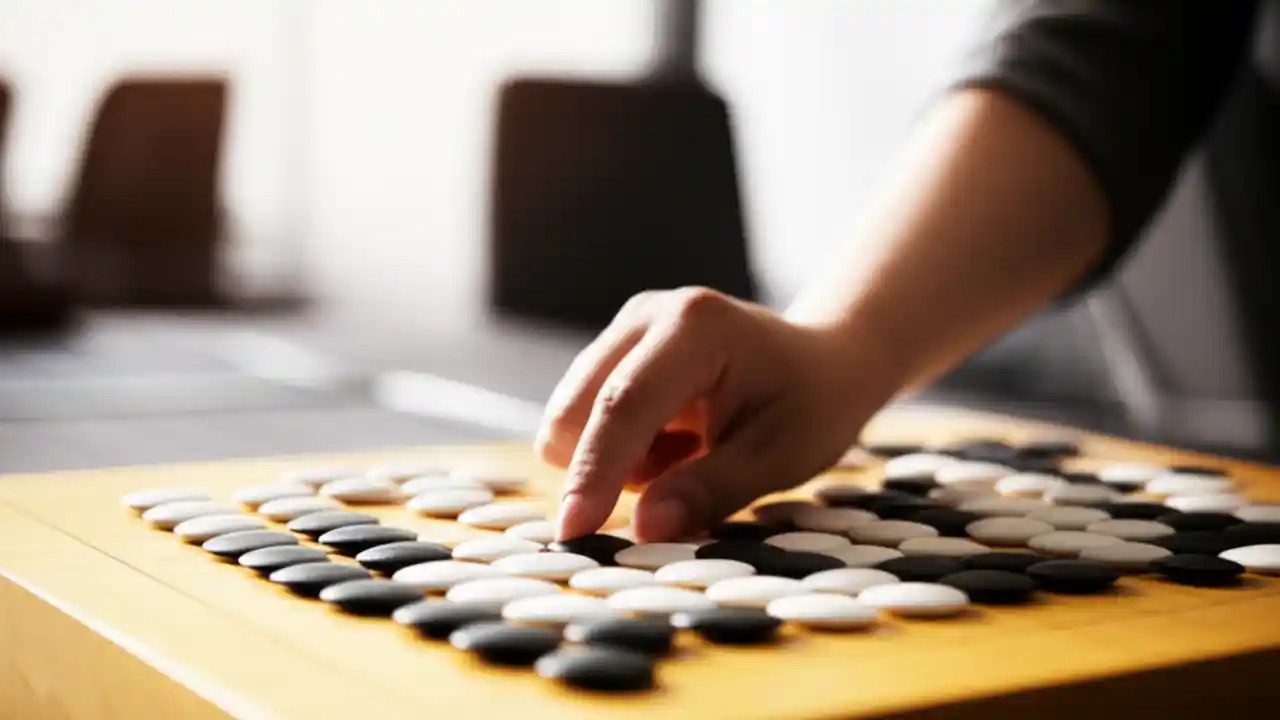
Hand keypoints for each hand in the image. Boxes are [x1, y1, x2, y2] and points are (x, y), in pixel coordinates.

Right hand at [538, 287, 880, 541]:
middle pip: (576, 410)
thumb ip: (710, 491)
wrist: (822, 360)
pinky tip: (672, 437)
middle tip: (682, 476)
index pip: (625, 405)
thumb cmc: (811, 405)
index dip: (595, 471)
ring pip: (569, 419)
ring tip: (685, 451)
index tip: (575, 531)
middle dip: (604, 469)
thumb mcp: (779, 458)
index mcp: (696, 328)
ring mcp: (626, 327)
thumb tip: (644, 528)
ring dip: (615, 460)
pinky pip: (582, 417)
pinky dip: (618, 447)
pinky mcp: (614, 348)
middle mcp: (649, 315)